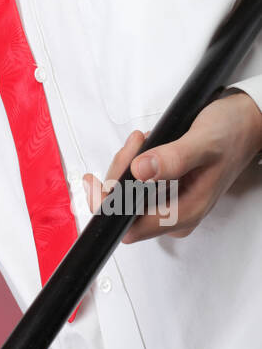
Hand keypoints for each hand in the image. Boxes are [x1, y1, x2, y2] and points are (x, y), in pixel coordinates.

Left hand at [82, 93, 261, 242]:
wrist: (247, 123)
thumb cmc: (232, 133)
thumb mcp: (204, 142)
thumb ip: (173, 158)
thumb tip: (140, 172)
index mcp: (186, 212)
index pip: (131, 225)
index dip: (110, 204)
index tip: (100, 177)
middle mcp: (176, 214)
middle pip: (124, 208)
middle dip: (120, 173)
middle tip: (136, 143)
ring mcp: (170, 202)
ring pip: (127, 193)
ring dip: (126, 164)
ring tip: (144, 140)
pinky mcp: (166, 190)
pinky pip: (135, 182)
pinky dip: (133, 162)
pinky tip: (146, 146)